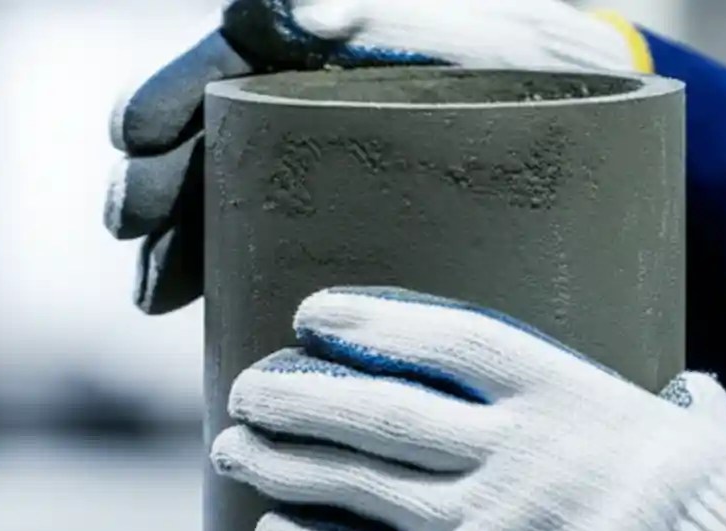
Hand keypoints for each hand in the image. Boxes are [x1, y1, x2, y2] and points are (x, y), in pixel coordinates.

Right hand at [104, 1, 650, 313]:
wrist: (597, 154)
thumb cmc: (546, 83)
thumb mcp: (481, 44)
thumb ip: (390, 21)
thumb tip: (291, 13)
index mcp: (326, 42)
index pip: (222, 61)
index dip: (166, 95)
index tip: (135, 137)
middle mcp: (307, 101)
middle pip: (203, 133)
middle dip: (155, 176)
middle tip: (129, 222)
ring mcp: (312, 168)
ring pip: (215, 195)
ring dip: (170, 239)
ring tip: (150, 291)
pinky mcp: (325, 225)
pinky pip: (252, 242)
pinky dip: (211, 271)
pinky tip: (184, 305)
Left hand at [210, 287, 725, 530]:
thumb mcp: (709, 446)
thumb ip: (674, 413)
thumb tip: (688, 393)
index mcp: (569, 398)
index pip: (445, 344)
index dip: (371, 322)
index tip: (313, 315)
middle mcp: (519, 455)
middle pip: (379, 414)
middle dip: (298, 398)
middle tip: (244, 390)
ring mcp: (495, 528)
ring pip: (359, 488)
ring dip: (284, 467)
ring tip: (233, 452)